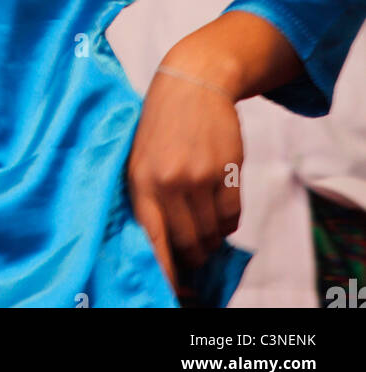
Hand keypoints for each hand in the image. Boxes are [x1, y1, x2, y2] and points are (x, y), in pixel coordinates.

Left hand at [127, 65, 242, 293]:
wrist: (192, 82)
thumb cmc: (161, 124)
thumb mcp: (139, 156)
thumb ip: (147, 197)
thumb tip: (161, 246)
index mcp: (140, 180)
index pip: (152, 238)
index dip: (164, 270)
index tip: (170, 290)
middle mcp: (169, 182)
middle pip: (187, 242)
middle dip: (192, 254)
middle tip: (194, 250)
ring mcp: (200, 176)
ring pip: (212, 232)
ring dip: (212, 238)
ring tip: (206, 225)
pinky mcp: (227, 170)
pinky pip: (233, 216)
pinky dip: (229, 221)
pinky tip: (220, 207)